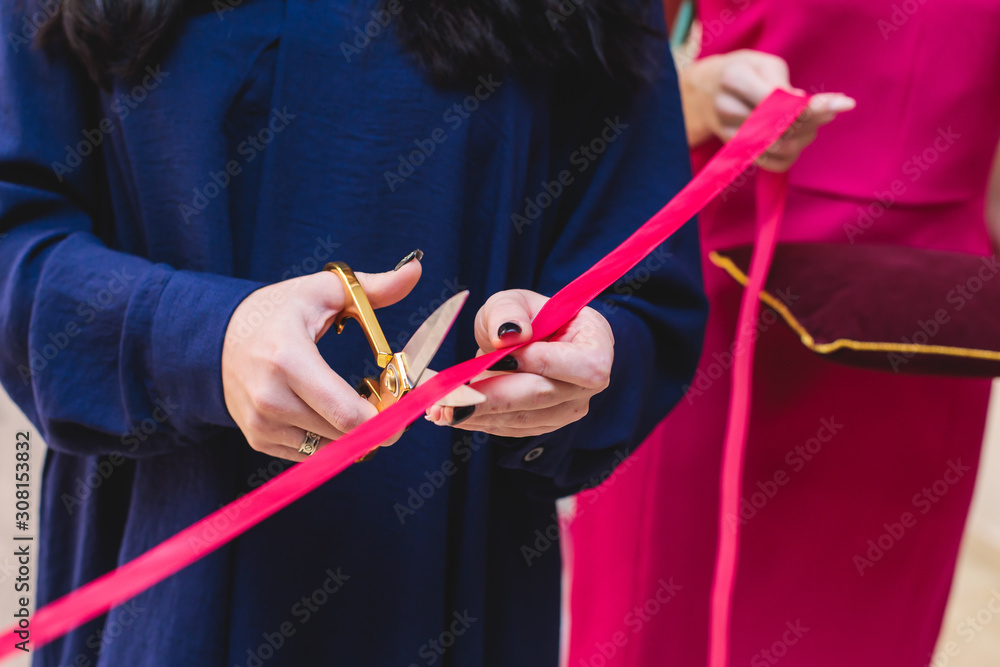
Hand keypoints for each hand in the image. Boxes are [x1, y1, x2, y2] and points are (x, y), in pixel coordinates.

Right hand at [222, 258, 421, 460]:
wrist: (220, 337)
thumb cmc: (279, 311)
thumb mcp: (324, 291)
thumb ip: (375, 287)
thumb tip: (416, 269)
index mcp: (288, 360)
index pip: (345, 414)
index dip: (384, 420)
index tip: (403, 409)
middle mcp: (270, 398)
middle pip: (344, 436)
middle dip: (374, 425)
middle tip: (386, 403)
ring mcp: (261, 424)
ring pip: (330, 450)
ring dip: (352, 435)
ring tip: (354, 404)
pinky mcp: (258, 440)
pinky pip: (311, 454)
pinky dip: (329, 440)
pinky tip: (328, 414)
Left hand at [424, 290, 613, 437]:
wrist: (528, 338)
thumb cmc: (528, 314)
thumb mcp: (514, 300)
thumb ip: (509, 311)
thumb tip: (508, 335)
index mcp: (596, 345)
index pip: (583, 367)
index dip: (543, 362)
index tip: (502, 355)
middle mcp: (587, 386)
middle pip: (545, 397)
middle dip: (495, 398)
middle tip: (452, 399)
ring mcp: (566, 410)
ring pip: (524, 418)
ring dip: (480, 414)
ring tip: (439, 408)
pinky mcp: (541, 425)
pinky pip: (511, 428)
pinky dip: (478, 421)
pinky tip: (449, 413)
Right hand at [680, 49, 855, 170]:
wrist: (708, 92)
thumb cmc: (745, 72)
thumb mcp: (764, 64)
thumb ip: (784, 85)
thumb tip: (806, 107)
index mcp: (733, 79)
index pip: (776, 101)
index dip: (811, 107)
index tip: (844, 104)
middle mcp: (726, 108)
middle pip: (780, 127)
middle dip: (813, 121)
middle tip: (831, 110)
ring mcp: (728, 133)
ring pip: (779, 147)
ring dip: (806, 137)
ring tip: (815, 123)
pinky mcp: (737, 151)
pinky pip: (772, 163)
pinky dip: (794, 155)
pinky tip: (800, 139)